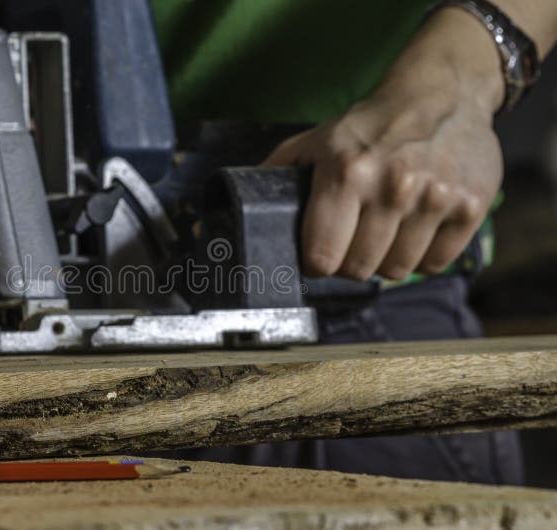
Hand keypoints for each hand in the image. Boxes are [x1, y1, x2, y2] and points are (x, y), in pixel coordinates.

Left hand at [264, 8, 505, 280]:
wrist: (441, 94)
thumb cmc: (368, 125)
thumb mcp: (313, 141)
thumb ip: (272, 177)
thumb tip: (225, 216)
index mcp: (346, 172)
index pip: (322, 257)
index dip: (316, 261)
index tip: (319, 253)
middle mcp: (392, 187)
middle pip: (359, 270)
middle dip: (350, 263)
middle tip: (352, 241)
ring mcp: (435, 198)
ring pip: (397, 272)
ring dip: (386, 260)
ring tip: (384, 231)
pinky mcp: (470, 208)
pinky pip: (435, 263)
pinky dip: (423, 255)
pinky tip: (415, 228)